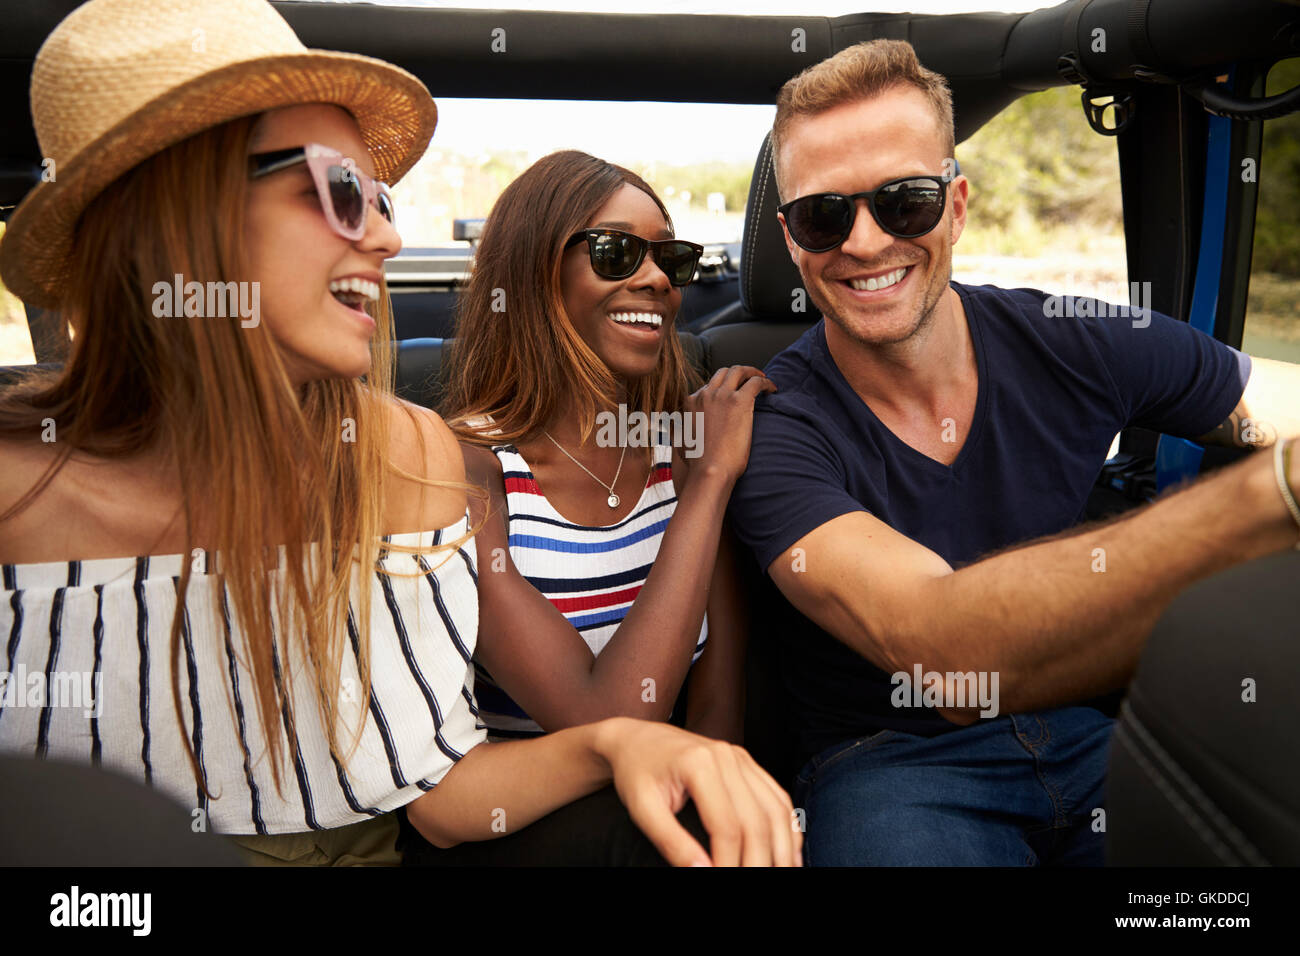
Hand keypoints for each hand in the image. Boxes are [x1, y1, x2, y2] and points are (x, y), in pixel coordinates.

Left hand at [594, 717, 801, 866]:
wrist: (637, 739)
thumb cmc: (636, 774)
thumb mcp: (642, 810)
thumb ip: (671, 842)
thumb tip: (703, 872)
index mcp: (699, 764)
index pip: (726, 826)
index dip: (729, 862)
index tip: (724, 880)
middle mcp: (727, 756)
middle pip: (757, 820)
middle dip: (760, 861)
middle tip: (757, 884)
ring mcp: (741, 757)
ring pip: (776, 809)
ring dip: (783, 848)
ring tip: (785, 874)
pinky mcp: (747, 763)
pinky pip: (777, 796)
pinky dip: (788, 827)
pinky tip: (788, 853)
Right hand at [682, 365, 776, 487]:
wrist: (710, 470)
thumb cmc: (699, 464)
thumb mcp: (681, 443)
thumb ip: (681, 433)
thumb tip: (680, 433)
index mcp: (691, 403)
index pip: (709, 386)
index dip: (723, 389)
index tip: (732, 394)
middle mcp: (705, 394)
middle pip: (723, 372)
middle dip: (737, 373)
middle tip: (749, 379)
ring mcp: (722, 396)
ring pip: (739, 371)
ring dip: (752, 372)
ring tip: (762, 378)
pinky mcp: (740, 401)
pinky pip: (756, 382)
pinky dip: (766, 382)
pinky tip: (772, 388)